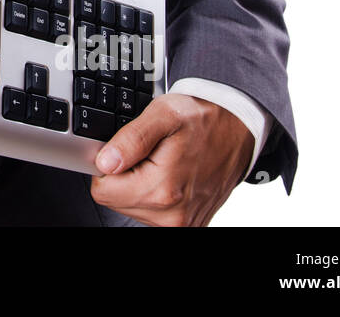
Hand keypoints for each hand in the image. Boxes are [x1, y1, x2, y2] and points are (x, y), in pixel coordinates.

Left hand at [89, 93, 253, 226]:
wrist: (237, 130)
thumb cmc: (203, 120)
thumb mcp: (164, 114)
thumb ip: (131, 139)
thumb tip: (104, 162)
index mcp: (162, 190)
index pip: (102, 191)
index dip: (107, 165)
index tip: (126, 150)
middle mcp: (173, 215)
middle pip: (116, 201)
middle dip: (124, 175)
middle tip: (148, 153)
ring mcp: (182, 223)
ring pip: (132, 207)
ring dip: (139, 184)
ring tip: (162, 162)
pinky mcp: (189, 224)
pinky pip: (151, 212)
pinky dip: (154, 194)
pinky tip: (171, 176)